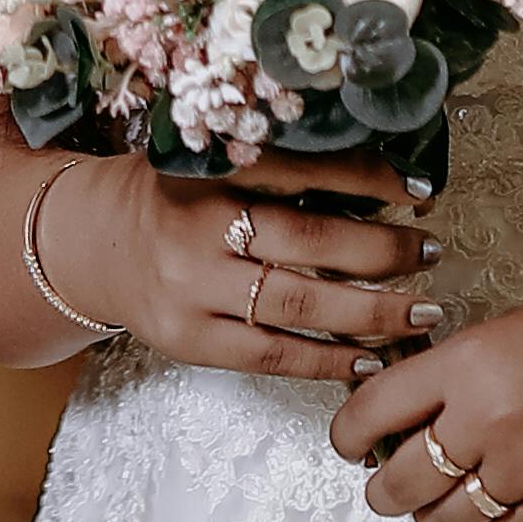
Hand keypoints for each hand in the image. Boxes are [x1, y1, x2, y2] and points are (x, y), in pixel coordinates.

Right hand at [37, 149, 441, 382]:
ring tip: (422, 313)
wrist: (90, 245)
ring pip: (298, 307)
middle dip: (383, 253)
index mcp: (210, 168)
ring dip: (371, 314)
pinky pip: (271, 357)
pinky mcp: (188, 341)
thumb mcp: (208, 159)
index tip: (420, 189)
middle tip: (432, 253)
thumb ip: (274, 168)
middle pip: (310, 244)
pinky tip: (371, 360)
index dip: (367, 180)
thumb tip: (379, 183)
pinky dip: (327, 362)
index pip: (303, 171)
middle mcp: (200, 227)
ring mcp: (191, 289)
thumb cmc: (170, 195)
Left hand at [331, 265, 522, 521]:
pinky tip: (486, 507)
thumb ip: (454, 373)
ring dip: (428, 513)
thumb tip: (408, 409)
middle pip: (398, 481)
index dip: (346, 435)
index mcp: (466, 364)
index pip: (371, 412)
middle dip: (382, 487)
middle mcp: (487, 422)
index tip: (349, 442)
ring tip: (432, 499)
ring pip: (442, 519)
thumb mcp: (508, 329)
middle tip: (384, 481)